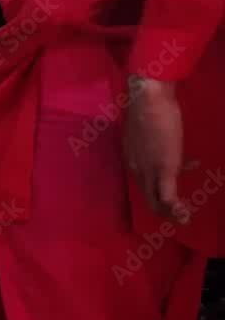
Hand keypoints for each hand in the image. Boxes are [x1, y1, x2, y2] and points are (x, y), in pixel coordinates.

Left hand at [124, 76, 185, 222]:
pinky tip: (184, 215)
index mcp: (133, 160)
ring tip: (184, 218)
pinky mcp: (164, 169)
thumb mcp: (151, 128)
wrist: (149, 101)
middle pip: (148, 197)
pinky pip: (168, 196)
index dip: (162, 184)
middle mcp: (137, 169)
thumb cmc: (150, 109)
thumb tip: (167, 141)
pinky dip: (176, 209)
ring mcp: (149, 171)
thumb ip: (157, 139)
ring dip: (170, 212)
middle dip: (164, 207)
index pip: (145, 180)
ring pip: (156, 202)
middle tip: (179, 210)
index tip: (187, 169)